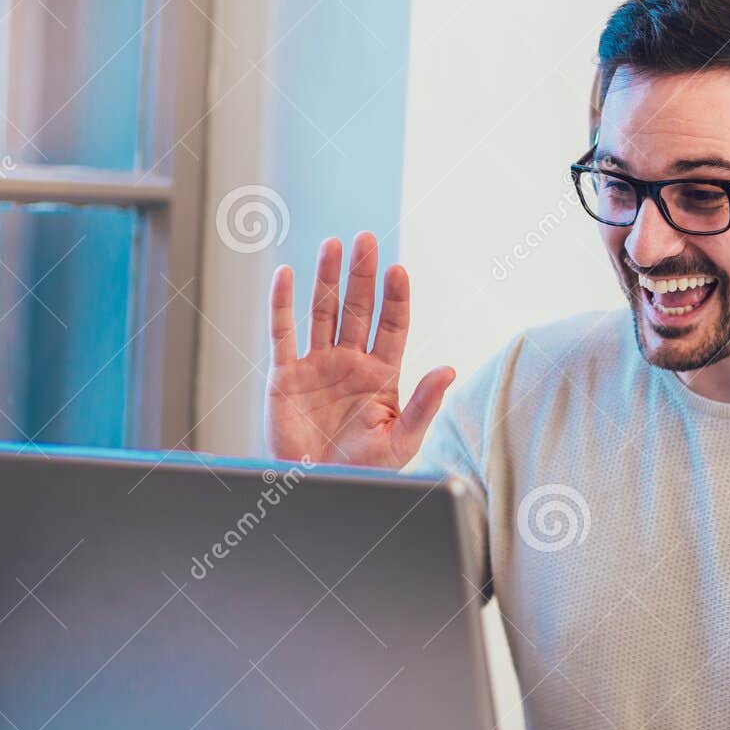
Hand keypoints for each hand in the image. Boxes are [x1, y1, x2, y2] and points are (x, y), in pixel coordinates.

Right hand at [266, 233, 455, 466]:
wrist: (320, 490)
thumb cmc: (365, 470)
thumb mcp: (401, 440)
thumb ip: (423, 404)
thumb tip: (448, 369)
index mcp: (382, 374)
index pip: (393, 326)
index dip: (395, 298)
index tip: (398, 271)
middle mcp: (351, 362)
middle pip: (358, 309)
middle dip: (362, 275)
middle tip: (366, 239)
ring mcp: (318, 365)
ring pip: (323, 311)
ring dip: (327, 278)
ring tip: (335, 244)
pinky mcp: (285, 375)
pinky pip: (283, 333)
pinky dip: (281, 304)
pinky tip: (286, 274)